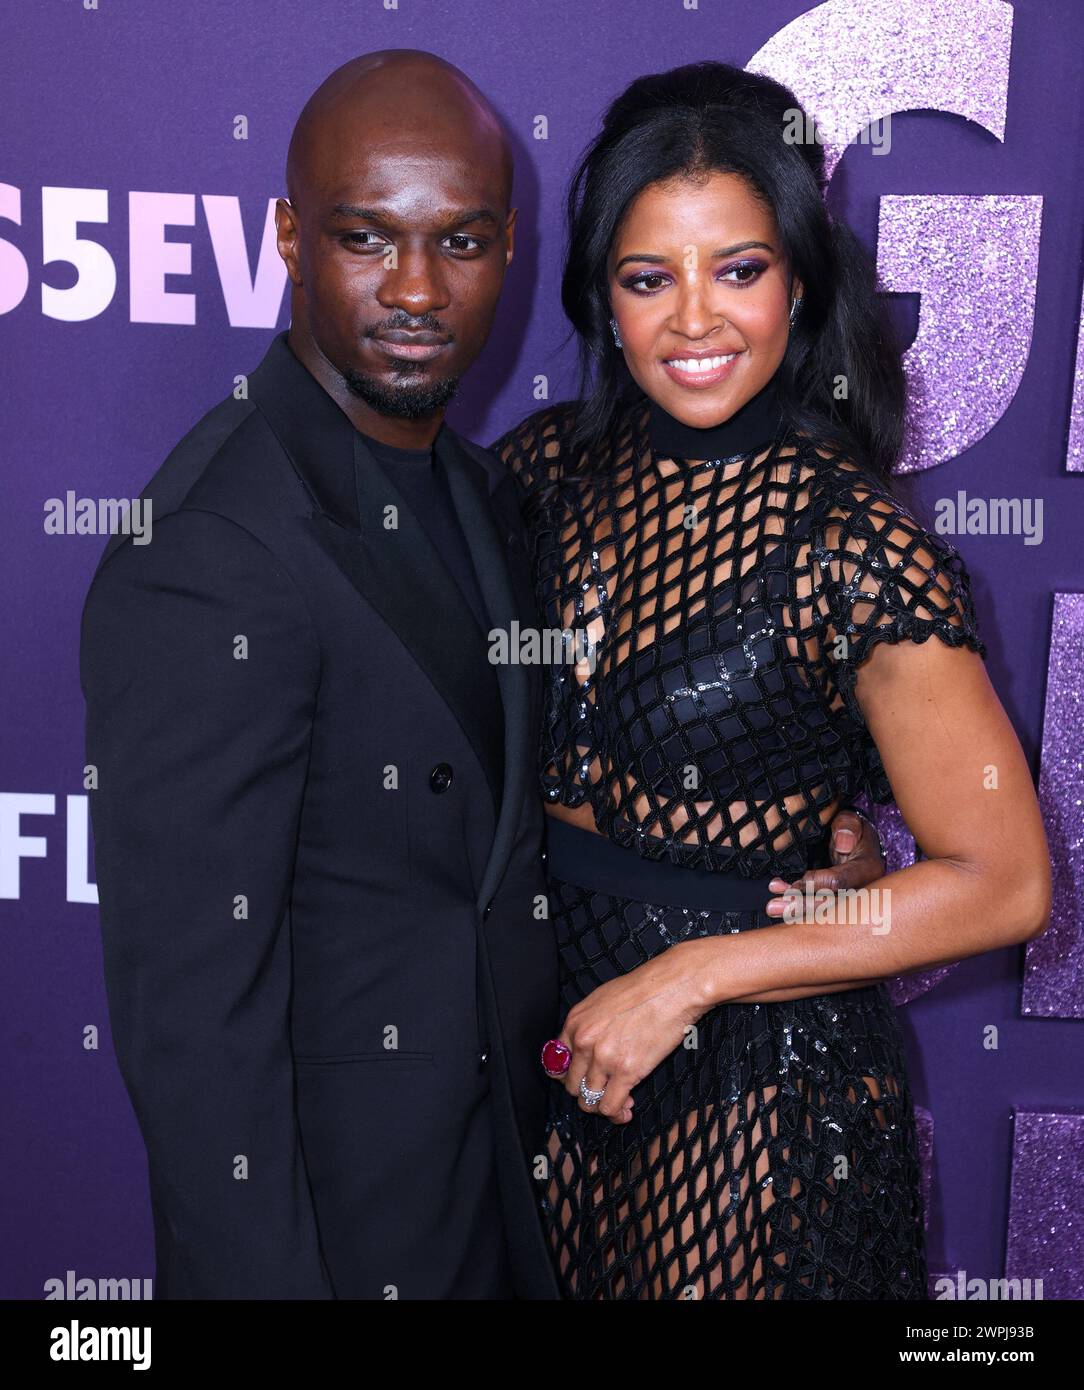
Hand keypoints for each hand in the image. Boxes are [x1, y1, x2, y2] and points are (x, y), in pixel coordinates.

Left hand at [554, 943, 710, 1125]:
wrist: (673, 988)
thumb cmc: (644, 990)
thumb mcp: (602, 1001)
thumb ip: (588, 1025)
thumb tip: (585, 1050)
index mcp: (575, 1022)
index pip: (557, 1064)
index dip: (571, 1076)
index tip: (585, 1081)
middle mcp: (584, 1041)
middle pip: (571, 1085)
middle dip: (587, 1093)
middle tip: (606, 1091)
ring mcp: (603, 1057)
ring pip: (588, 1100)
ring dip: (602, 1106)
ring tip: (619, 1102)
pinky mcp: (626, 1071)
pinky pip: (610, 1106)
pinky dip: (616, 1114)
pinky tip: (627, 1110)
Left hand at [765, 808, 886, 920]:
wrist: (854, 843)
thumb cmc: (851, 831)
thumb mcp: (850, 820)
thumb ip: (847, 826)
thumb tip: (843, 844)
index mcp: (868, 869)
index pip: (841, 882)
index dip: (818, 882)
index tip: (801, 879)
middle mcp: (862, 890)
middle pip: (830, 904)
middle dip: (801, 905)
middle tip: (774, 905)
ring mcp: (850, 900)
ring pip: (822, 911)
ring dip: (795, 911)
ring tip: (772, 906)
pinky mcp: (836, 903)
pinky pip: (817, 910)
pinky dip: (796, 909)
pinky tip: (778, 904)